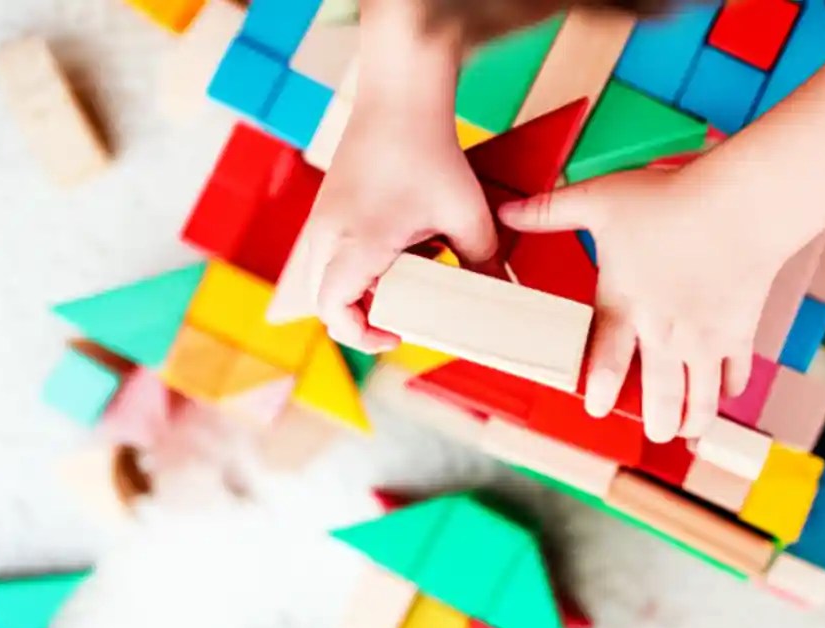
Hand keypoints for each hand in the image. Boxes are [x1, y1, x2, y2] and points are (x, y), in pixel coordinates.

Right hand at [303, 100, 495, 353]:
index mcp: (355, 244)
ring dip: (363, 286)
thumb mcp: (466, 215)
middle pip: (325, 299)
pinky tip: (405, 245)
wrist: (400, 96)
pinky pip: (333, 250)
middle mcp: (326, 234)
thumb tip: (500, 290)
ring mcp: (323, 218)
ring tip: (409, 275)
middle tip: (402, 315)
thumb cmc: (427, 150)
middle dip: (361, 315)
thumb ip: (483, 260)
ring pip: (328, 275)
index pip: (333, 311)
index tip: (395, 335)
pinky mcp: (330, 205)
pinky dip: (361, 260)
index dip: (361, 335)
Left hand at [499, 168, 791, 442]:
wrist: (741, 204)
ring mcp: (704, 338)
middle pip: (660, 398)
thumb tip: (507, 211)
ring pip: (700, 399)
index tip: (594, 407)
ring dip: (693, 419)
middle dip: (657, 423)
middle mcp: (663, 332)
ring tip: (686, 430)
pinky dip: (728, 388)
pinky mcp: (738, 332)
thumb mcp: (599, 199)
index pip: (604, 363)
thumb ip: (551, 211)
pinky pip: (735, 375)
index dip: (598, 391)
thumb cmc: (671, 198)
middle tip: (654, 430)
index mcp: (624, 304)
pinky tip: (722, 391)